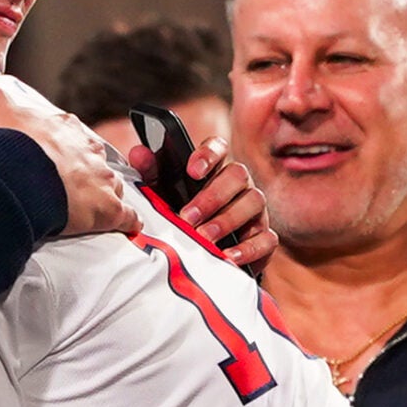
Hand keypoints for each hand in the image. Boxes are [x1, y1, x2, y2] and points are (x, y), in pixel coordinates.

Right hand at [0, 61, 137, 240]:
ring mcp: (101, 181)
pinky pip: (124, 216)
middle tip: (65, 184)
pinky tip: (124, 225)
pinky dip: (126, 221)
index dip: (62, 147)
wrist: (20, 177)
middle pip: (92, 161)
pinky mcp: (106, 210)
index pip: (71, 135)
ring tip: (87, 206)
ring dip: (102, 195)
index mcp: (67, 129)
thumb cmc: (11, 144)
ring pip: (111, 186)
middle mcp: (89, 152)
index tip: (51, 156)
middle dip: (83, 172)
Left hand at [129, 136, 274, 271]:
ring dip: (227, 220)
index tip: (191, 170)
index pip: (218, 147)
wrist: (198, 258)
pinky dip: (249, 248)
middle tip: (187, 217)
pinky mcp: (263, 238)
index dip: (208, 154)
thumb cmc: (181, 218)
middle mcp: (239, 184)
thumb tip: (139, 153)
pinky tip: (228, 256)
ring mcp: (255, 210)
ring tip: (204, 238)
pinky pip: (267, 238)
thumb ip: (151, 174)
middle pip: (238, 174)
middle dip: (212, 196)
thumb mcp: (162, 196)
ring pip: (254, 201)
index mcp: (215, 169)